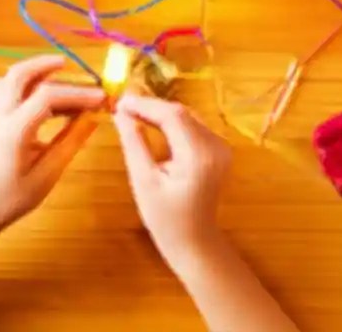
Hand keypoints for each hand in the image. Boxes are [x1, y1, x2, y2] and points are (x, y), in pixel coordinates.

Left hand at [0, 56, 106, 231]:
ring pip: (12, 78)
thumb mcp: (48, 173)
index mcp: (15, 130)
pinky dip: (29, 83)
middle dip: (47, 64)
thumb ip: (71, 141)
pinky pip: (10, 89)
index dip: (77, 93)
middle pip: (20, 75)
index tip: (101, 99)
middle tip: (73, 65)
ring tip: (63, 75)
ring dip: (37, 70)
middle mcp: (2, 116)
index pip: (47, 96)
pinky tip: (48, 95)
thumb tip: (94, 118)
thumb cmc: (13, 196)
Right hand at [113, 93, 232, 261]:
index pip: (172, 116)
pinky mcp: (220, 149)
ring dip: (161, 113)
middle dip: (151, 107)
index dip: (145, 105)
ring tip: (132, 113)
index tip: (120, 101)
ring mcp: (222, 147)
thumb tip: (121, 113)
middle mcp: (216, 145)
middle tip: (122, 106)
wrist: (194, 240)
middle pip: (181, 113)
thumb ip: (134, 144)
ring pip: (188, 117)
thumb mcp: (143, 181)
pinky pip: (194, 126)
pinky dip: (173, 123)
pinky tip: (152, 123)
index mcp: (199, 155)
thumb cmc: (165, 218)